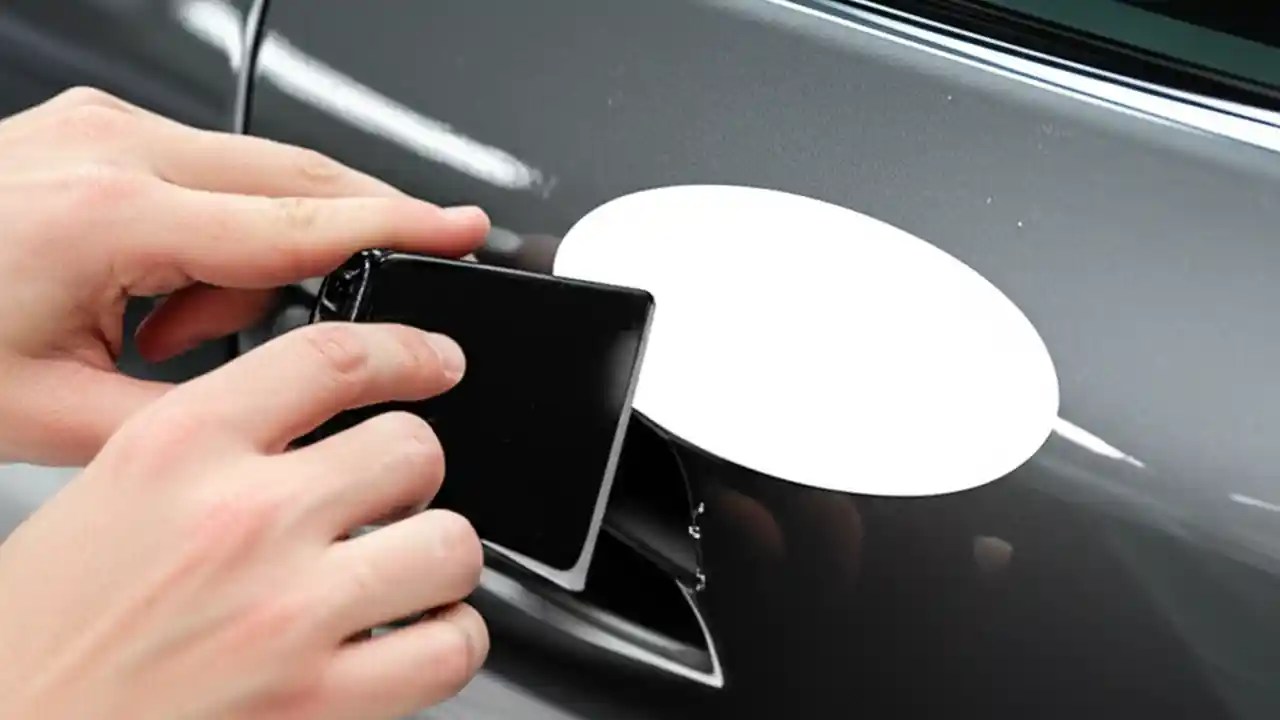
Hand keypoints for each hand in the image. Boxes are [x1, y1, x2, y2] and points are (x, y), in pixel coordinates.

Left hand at [0, 87, 488, 464]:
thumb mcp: (54, 412)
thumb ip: (191, 411)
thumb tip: (274, 407)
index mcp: (110, 214)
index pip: (304, 219)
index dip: (400, 226)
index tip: (464, 229)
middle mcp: (109, 146)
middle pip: (291, 182)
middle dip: (312, 255)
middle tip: (246, 330)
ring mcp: (95, 127)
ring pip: (248, 181)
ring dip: (239, 257)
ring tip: (152, 328)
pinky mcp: (87, 130)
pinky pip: (196, 172)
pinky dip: (197, 235)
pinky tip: (134, 288)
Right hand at [0, 322, 487, 719]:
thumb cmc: (45, 631)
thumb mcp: (110, 493)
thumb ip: (214, 448)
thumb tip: (312, 427)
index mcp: (176, 449)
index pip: (332, 358)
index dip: (405, 353)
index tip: (433, 363)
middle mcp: (241, 520)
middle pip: (412, 448)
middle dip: (413, 472)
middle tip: (389, 499)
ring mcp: (288, 612)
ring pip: (451, 544)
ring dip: (438, 555)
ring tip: (404, 570)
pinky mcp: (318, 702)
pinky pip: (449, 648)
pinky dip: (449, 639)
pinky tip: (413, 637)